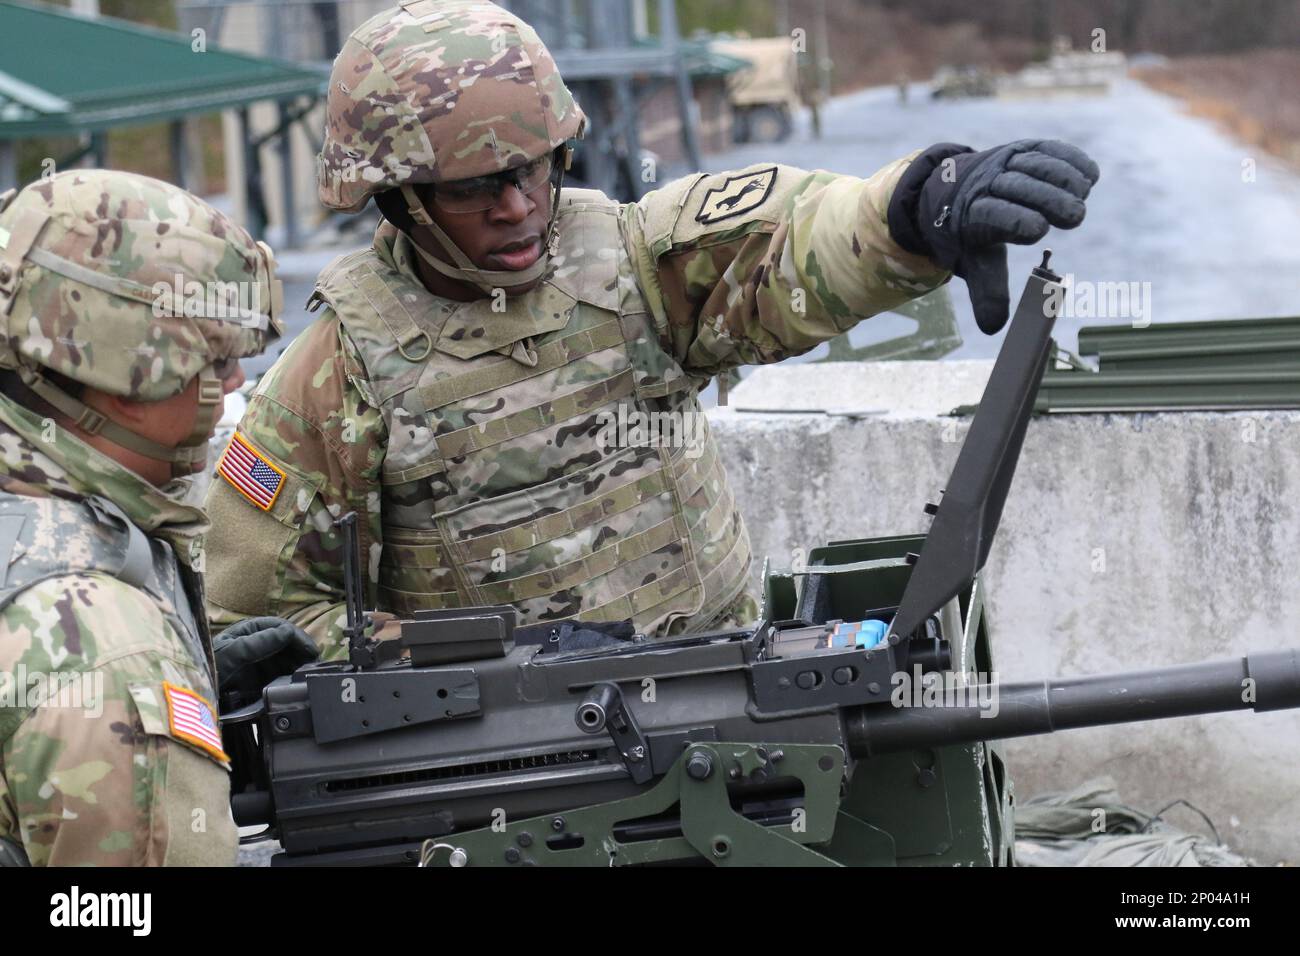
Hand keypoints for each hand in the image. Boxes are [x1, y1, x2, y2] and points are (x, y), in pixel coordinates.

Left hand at [213, 617, 319, 709]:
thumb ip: (258, 643)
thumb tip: (287, 633)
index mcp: (247, 631)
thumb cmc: (205, 669)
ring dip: (297, 665)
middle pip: (285, 643)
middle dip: (300, 652)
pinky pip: (277, 675)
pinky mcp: (255, 679)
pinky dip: (288, 677)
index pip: (280, 628)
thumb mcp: (232, 654)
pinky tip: (294, 683)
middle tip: (314, 665)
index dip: (297, 638)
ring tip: (308, 675)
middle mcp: (254, 644)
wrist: (189, 697)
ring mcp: (255, 662)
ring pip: (284, 659)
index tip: (311, 651)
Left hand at [888, 139, 1099, 333]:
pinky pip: (1048, 148)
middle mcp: (986, 183)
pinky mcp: (1023, 148)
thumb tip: (994, 328)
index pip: (992, 215)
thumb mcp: (974, 262)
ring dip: (1063, 178)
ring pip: (1034, 163)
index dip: (1015, 221)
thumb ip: (987, 291)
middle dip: (1048, 199)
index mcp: (970, 214)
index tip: (1039, 231)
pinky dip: (1071, 159)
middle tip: (1075, 217)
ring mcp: (1004, 161)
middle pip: (1018, 187)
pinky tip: (1089, 177)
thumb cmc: (970, 231)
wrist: (952, 189)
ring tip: (1083, 196)